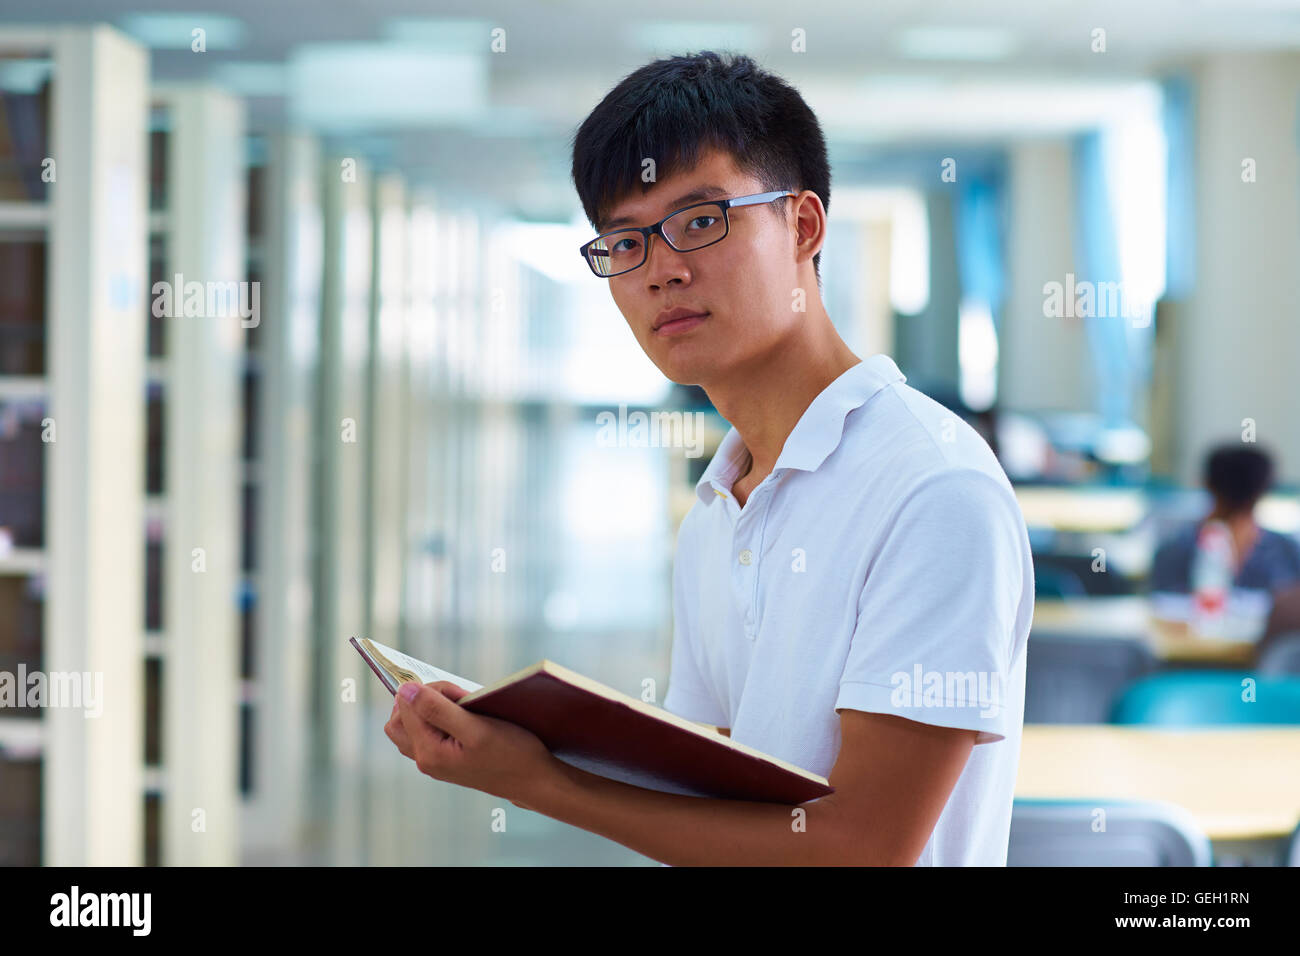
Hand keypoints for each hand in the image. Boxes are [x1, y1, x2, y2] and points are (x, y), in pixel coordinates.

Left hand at [385, 680, 556, 807]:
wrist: (532, 780)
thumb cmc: (511, 753)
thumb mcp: (476, 728)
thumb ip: (437, 710)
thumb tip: (404, 691)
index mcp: (428, 753)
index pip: (407, 707)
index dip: (430, 691)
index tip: (458, 694)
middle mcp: (424, 760)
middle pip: (398, 718)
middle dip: (422, 699)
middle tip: (455, 697)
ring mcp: (433, 762)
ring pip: (408, 727)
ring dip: (426, 709)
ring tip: (456, 706)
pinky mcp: (443, 760)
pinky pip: (423, 734)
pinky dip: (434, 720)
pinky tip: (457, 718)